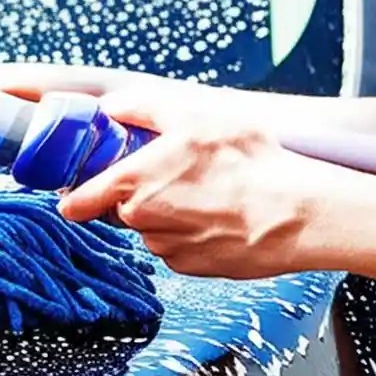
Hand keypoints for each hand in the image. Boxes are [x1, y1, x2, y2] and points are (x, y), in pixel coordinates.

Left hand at [57, 94, 363, 278]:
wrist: (298, 214)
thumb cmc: (250, 162)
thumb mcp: (196, 115)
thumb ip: (143, 108)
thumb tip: (109, 108)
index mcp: (132, 183)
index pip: (76, 203)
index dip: (77, 194)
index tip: (82, 188)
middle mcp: (141, 221)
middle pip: (118, 210)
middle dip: (135, 194)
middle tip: (171, 175)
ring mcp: (165, 247)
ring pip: (150, 228)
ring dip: (166, 213)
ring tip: (207, 193)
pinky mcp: (190, 267)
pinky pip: (176, 246)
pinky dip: (190, 233)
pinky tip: (218, 216)